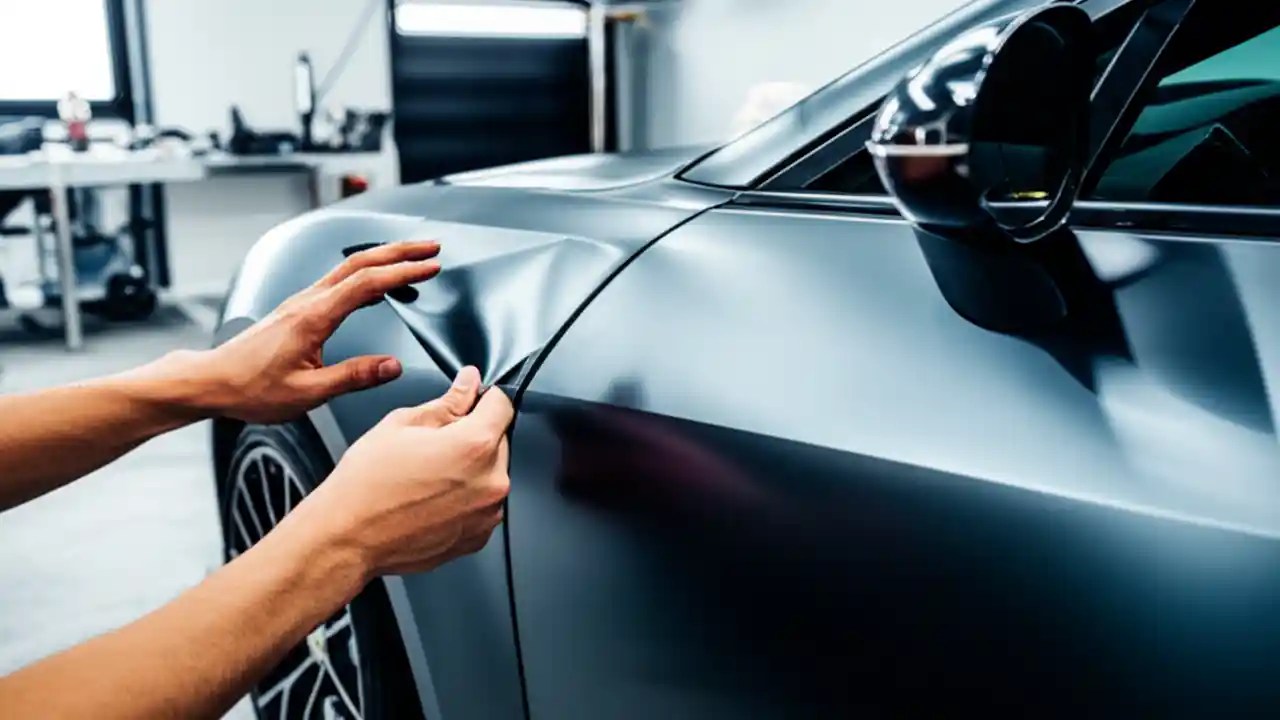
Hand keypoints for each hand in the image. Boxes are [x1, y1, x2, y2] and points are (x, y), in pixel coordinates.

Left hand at [192, 240, 441, 422]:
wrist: (213, 381)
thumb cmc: (252, 388)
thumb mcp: (308, 392)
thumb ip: (353, 377)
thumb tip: (392, 366)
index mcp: (313, 318)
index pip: (368, 284)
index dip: (403, 272)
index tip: (432, 267)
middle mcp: (308, 302)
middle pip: (361, 262)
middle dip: (400, 251)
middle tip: (432, 248)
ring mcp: (302, 302)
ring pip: (350, 268)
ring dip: (385, 259)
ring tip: (413, 262)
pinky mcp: (299, 309)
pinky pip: (340, 282)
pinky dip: (367, 276)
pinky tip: (379, 289)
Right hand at [299, 366, 514, 577]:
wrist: (348, 537)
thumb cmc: (366, 485)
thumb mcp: (402, 424)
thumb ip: (448, 401)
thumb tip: (468, 384)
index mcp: (475, 446)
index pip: (503, 404)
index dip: (483, 397)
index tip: (470, 400)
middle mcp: (490, 482)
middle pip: (499, 440)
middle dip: (474, 435)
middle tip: (433, 445)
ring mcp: (486, 514)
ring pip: (491, 474)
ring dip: (471, 468)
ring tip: (428, 476)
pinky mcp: (478, 536)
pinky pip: (482, 505)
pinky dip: (465, 498)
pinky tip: (432, 498)